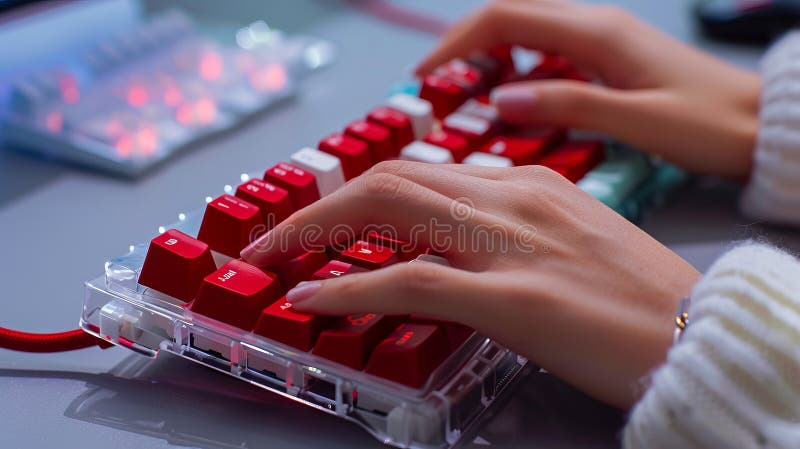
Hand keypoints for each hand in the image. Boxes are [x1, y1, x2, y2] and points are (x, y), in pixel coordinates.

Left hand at [241, 161, 700, 408]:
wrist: (702, 333)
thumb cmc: (639, 300)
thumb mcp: (567, 245)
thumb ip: (510, 236)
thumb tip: (451, 253)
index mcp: (527, 186)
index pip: (423, 173)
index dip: (362, 193)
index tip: (328, 216)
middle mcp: (512, 200)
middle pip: (394, 179)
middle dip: (324, 204)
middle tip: (280, 236)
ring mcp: (510, 244)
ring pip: (391, 211)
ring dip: (317, 232)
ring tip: (274, 258)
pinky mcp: (512, 298)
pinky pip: (411, 281)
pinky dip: (350, 289)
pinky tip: (311, 301)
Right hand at [416, 0, 759, 178]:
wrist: (761, 125)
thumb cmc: (711, 124)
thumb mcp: (636, 120)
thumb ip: (567, 105)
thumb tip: (502, 99)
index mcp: (597, 34)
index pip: (506, 20)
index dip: (456, 44)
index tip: (425, 76)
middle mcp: (595, 28)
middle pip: (509, 18)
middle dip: (463, 47)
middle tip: (434, 88)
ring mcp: (601, 42)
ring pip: (526, 34)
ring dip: (487, 59)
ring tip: (462, 99)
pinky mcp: (607, 61)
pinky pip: (546, 55)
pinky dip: (516, 71)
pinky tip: (509, 103)